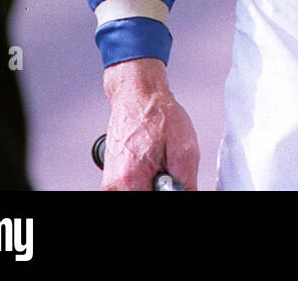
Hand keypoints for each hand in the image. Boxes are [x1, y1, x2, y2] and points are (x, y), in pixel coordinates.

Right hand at [101, 57, 199, 190]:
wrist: (139, 94)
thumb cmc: (157, 113)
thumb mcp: (185, 151)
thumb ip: (186, 185)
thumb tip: (187, 195)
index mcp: (131, 180)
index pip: (155, 202)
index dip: (170, 192)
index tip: (174, 183)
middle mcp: (114, 185)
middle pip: (145, 197)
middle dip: (161, 189)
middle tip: (166, 171)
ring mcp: (110, 182)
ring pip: (139, 192)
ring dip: (153, 185)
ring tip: (158, 164)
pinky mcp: (111, 178)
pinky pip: (132, 188)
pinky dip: (145, 181)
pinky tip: (151, 164)